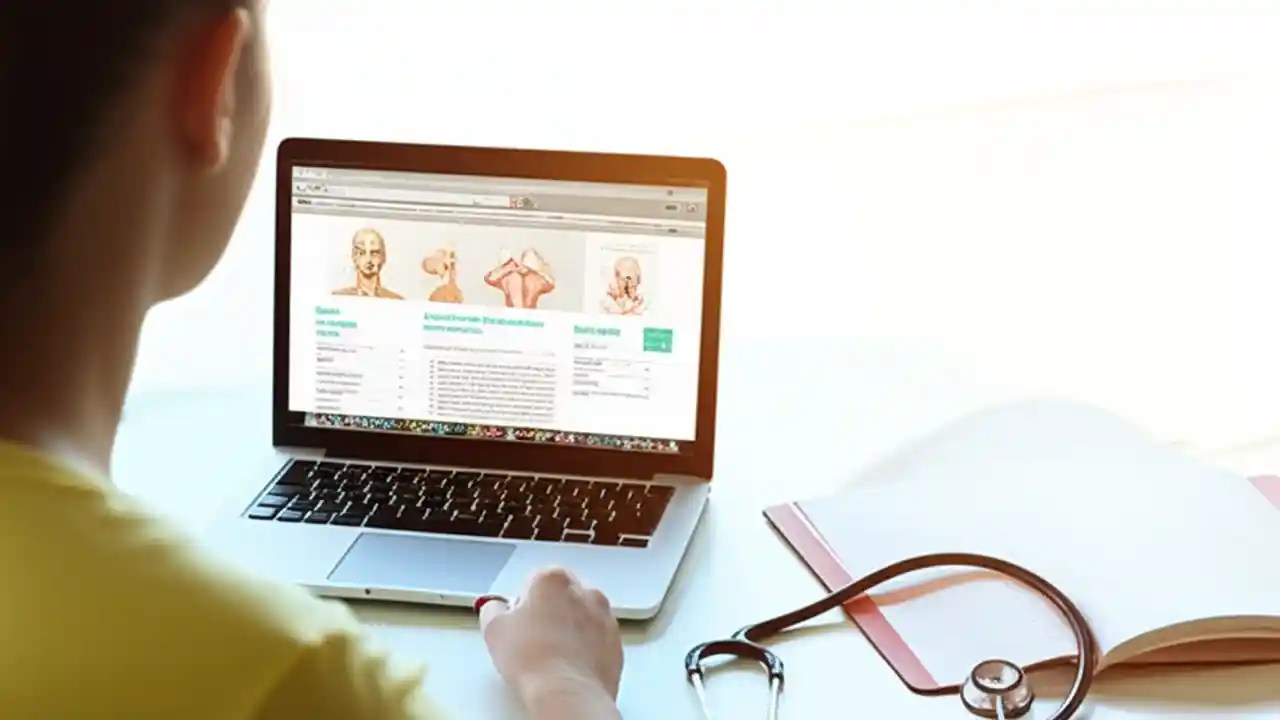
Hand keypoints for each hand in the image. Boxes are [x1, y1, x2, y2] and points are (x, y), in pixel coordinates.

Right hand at [478, 568, 622, 714]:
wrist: (566, 692)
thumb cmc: (533, 659)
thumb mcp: (494, 628)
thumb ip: (493, 608)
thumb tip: (496, 608)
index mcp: (554, 579)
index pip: (534, 581)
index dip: (522, 604)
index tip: (518, 623)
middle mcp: (585, 591)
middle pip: (561, 596)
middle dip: (549, 613)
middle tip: (532, 640)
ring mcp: (604, 616)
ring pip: (581, 616)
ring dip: (569, 629)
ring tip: (551, 656)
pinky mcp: (616, 641)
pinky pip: (596, 639)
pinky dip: (585, 648)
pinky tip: (568, 665)